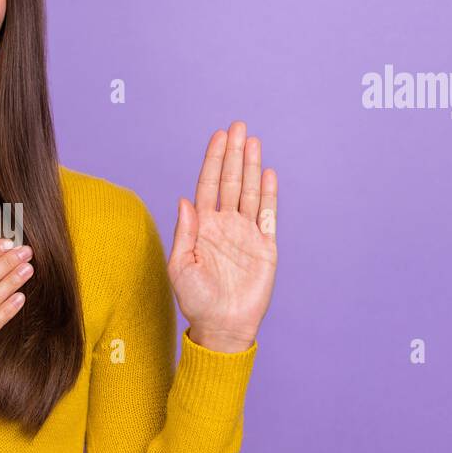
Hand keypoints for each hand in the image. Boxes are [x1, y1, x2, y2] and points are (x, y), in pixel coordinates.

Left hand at [168, 120, 277, 352]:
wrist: (223, 326)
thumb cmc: (196, 300)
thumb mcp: (181, 266)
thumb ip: (185, 232)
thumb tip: (184, 199)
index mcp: (202, 226)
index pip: (208, 185)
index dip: (213, 161)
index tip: (218, 137)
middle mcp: (225, 224)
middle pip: (231, 181)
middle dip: (233, 154)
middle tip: (238, 126)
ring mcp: (246, 233)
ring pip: (251, 191)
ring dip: (251, 166)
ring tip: (253, 141)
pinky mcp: (265, 246)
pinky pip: (268, 214)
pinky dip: (270, 193)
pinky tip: (268, 173)